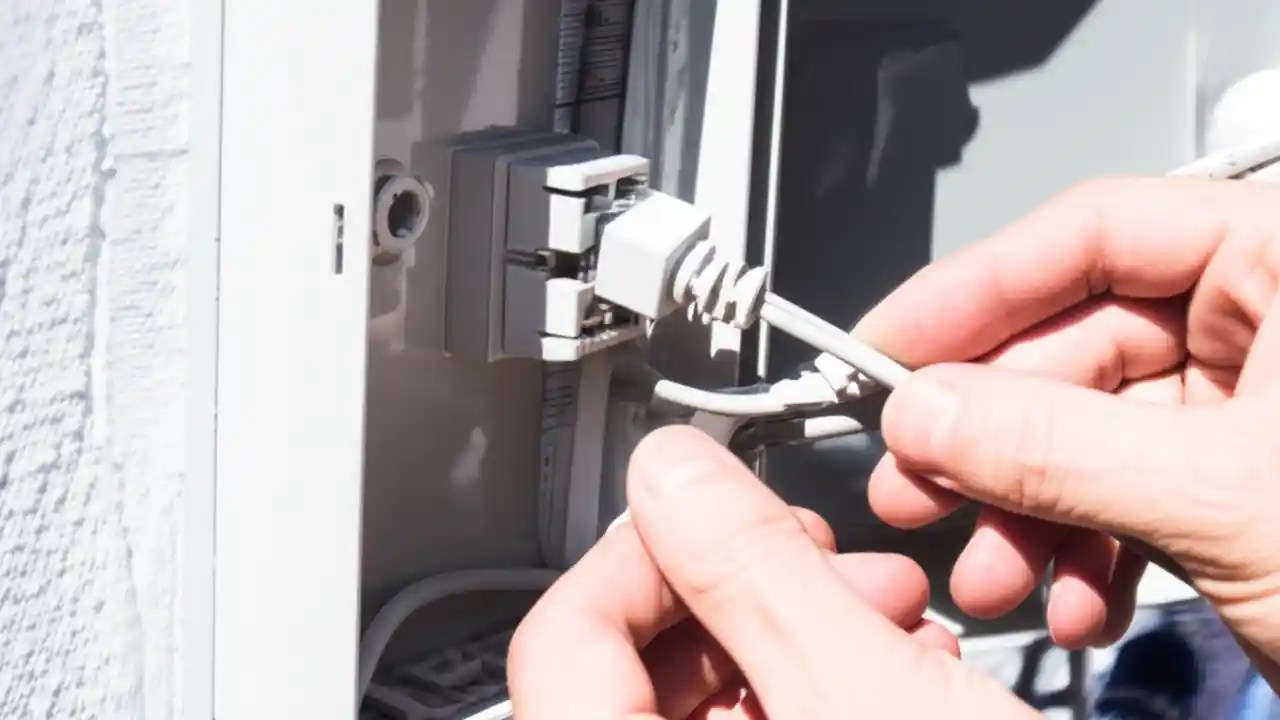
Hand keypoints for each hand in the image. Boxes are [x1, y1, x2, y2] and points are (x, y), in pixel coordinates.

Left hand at [508, 427, 1032, 718]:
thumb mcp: (863, 688)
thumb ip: (752, 568)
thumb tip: (671, 470)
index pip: (561, 640)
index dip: (640, 552)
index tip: (720, 512)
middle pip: (634, 666)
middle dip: (749, 590)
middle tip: (834, 558)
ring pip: (708, 699)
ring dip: (802, 633)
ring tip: (896, 610)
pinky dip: (821, 688)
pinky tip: (903, 668)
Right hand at [857, 177, 1279, 671]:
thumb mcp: (1232, 499)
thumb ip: (1057, 445)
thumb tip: (928, 410)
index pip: (1095, 234)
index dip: (973, 291)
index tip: (888, 345)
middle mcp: (1279, 323)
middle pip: (1077, 347)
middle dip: (988, 435)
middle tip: (913, 482)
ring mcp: (1263, 408)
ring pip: (1092, 433)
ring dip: (1025, 511)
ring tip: (985, 572)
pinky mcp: (1252, 485)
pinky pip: (1133, 493)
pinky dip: (1086, 550)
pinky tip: (1071, 599)